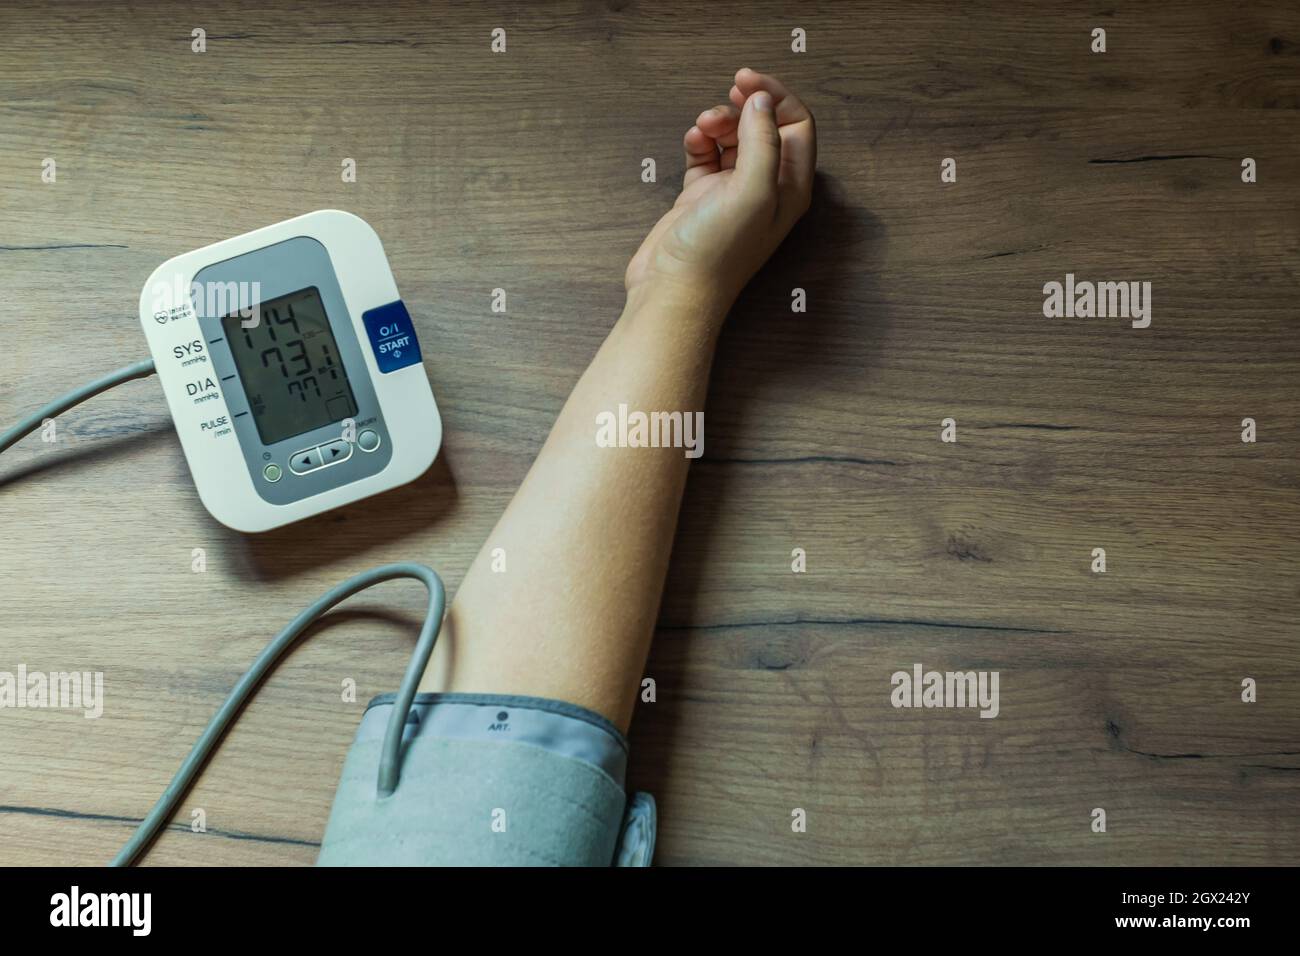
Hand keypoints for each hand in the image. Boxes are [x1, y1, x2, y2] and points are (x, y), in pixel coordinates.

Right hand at [625, 68, 817, 315]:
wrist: (674, 290)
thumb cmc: (717, 252)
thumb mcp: (752, 191)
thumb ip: (763, 141)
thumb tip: (761, 101)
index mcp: (789, 188)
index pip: (797, 126)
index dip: (776, 97)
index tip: (745, 81)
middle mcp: (766, 188)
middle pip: (765, 127)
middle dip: (744, 108)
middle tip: (724, 101)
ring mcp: (732, 192)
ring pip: (733, 137)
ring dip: (718, 122)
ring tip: (702, 127)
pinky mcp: (702, 197)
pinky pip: (705, 154)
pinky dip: (699, 141)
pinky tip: (692, 142)